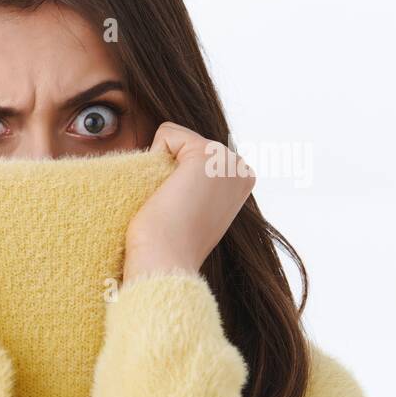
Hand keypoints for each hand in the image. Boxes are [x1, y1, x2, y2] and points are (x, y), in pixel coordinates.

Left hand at [124, 122, 255, 280]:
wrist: (165, 262)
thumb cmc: (168, 244)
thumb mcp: (191, 209)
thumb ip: (193, 185)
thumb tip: (176, 173)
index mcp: (240, 182)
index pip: (193, 156)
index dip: (174, 179)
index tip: (179, 210)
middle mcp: (241, 169)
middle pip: (185, 144)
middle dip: (169, 170)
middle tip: (173, 207)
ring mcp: (228, 160)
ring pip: (176, 139)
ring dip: (161, 168)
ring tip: (170, 201)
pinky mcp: (207, 154)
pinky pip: (167, 134)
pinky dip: (155, 157)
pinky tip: (165, 191)